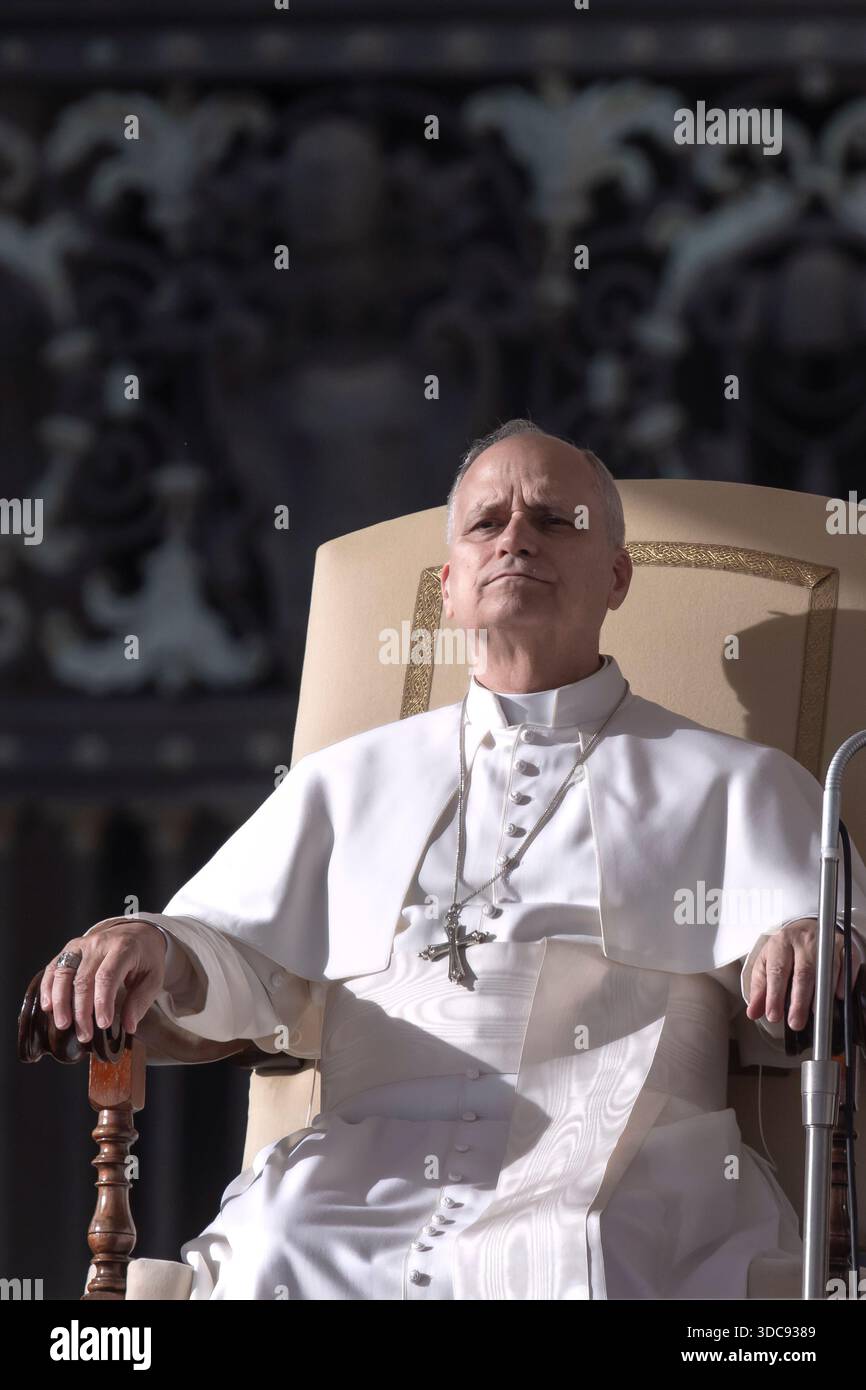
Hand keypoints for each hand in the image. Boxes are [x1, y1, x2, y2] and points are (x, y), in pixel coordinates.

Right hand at [39, 917, 167, 1041]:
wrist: (136, 932)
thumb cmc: (145, 957)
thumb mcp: (153, 977)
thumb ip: (141, 1000)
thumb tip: (128, 1026)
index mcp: (123, 948)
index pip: (107, 977)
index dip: (103, 1002)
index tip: (103, 1024)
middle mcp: (99, 944)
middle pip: (83, 979)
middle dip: (81, 1010)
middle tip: (85, 1034)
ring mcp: (82, 945)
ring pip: (64, 972)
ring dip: (60, 1001)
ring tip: (63, 1024)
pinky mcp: (70, 948)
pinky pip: (54, 967)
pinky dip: (48, 987)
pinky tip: (48, 1006)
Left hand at [746, 918, 846, 1031]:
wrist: (805, 927)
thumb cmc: (785, 949)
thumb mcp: (766, 963)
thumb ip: (760, 988)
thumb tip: (753, 1012)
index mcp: (780, 943)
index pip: (777, 971)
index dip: (775, 995)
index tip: (774, 1015)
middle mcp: (802, 941)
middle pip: (802, 972)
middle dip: (799, 1001)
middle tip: (795, 1022)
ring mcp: (824, 942)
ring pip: (825, 970)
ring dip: (821, 995)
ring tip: (815, 1014)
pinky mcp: (842, 945)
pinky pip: (846, 964)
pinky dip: (842, 981)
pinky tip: (836, 996)